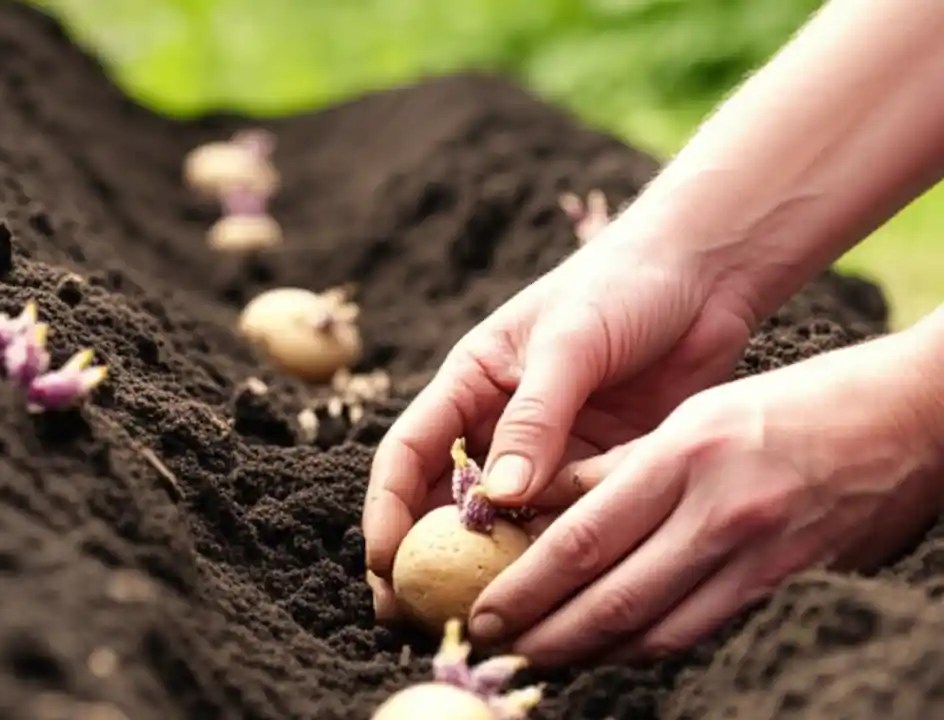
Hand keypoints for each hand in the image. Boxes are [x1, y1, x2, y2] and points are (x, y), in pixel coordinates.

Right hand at [363, 224, 758, 620]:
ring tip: (483, 619)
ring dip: (491, 571)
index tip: (383, 564)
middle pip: (445, 503)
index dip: (387, 510)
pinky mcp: (596, 473)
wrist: (706, 276)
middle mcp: (498, 426)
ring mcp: (547, 455)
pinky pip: (565, 526)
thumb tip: (497, 499)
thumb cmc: (622, 285)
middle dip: (425, 561)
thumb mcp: (569, 343)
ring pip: (506, 526)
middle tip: (414, 617)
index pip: (409, 454)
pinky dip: (553, 560)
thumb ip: (534, 418)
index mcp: (470, 385)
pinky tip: (553, 596)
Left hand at [471, 323, 943, 663]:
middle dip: (545, 634)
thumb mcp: (693, 413)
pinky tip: (613, 648)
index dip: (526, 586)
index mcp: (684, 456)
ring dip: (592, 652)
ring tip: (542, 657)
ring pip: (657, 628)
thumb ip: (615, 465)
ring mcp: (758, 554)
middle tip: (493, 650)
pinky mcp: (788, 581)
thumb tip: (537, 502)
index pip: (583, 539)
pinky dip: (649, 644)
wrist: (910, 417)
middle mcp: (719, 510)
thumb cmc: (791, 403)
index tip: (483, 610)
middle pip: (613, 598)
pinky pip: (703, 626)